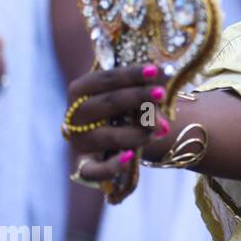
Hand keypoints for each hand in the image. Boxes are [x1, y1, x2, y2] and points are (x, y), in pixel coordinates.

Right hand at [65, 63, 172, 185]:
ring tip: (162, 128)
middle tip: (162, 94)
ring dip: (138, 132)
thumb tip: (165, 78)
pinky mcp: (83, 166)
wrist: (106, 143)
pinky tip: (130, 157)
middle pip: (108, 103)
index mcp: (81, 90)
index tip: (155, 69)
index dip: (131, 74)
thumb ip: (143, 89)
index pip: (106, 78)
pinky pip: (94, 171)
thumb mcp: (128, 96)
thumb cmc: (121, 110)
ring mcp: (79, 142)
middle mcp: (75, 115)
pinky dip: (111, 166)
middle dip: (137, 97)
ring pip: (109, 136)